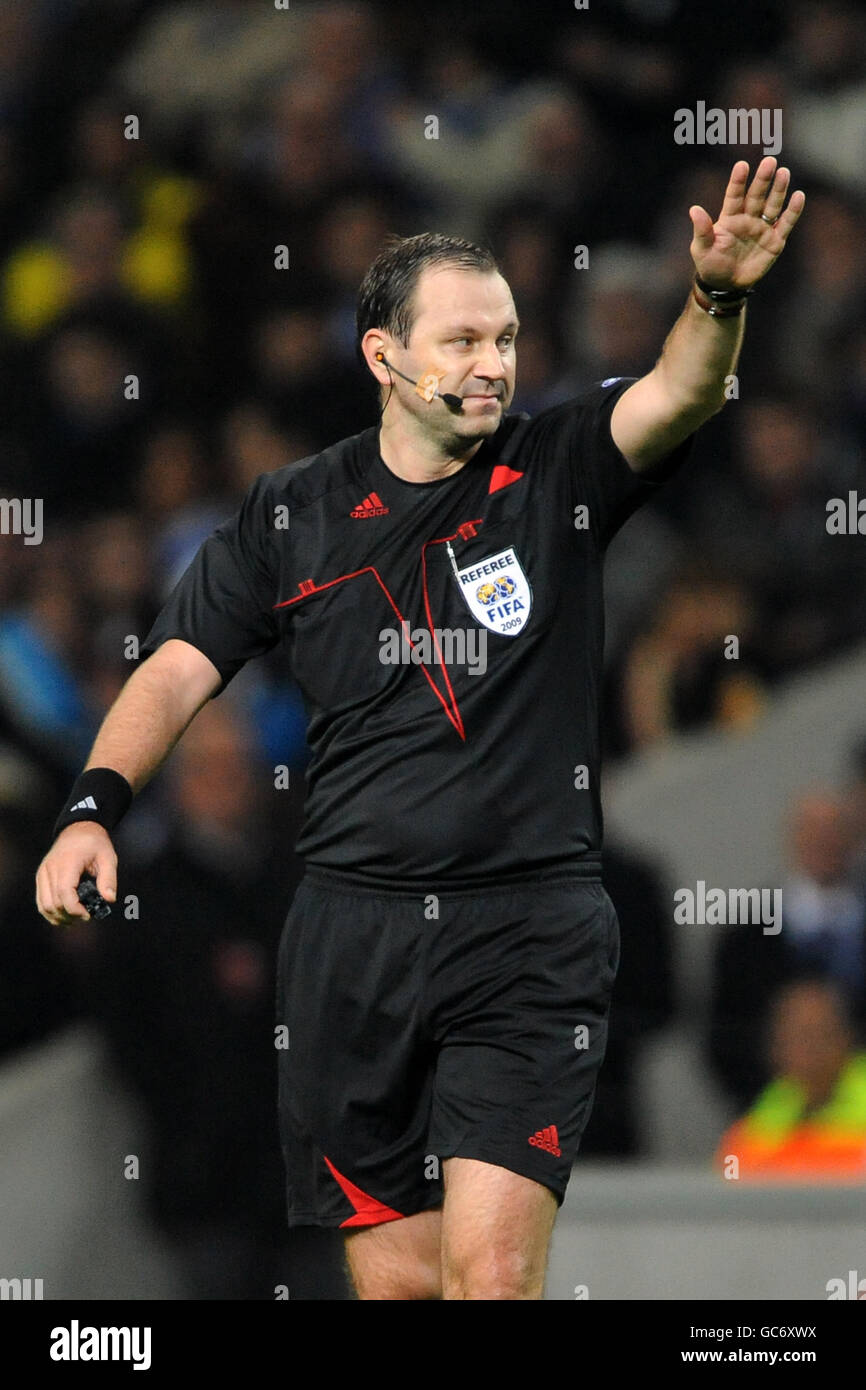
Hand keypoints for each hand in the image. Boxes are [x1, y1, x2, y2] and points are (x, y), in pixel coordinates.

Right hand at [35, 823, 117, 924]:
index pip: (65, 892)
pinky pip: (40, 901)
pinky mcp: (41, 876)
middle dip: (70, 915)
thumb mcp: (108, 857)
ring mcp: (43, 872)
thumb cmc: (94, 843)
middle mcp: (51, 868)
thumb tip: (109, 899)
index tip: (88, 915)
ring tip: (76, 919)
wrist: (77, 828)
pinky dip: (50, 912)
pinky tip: (64, 917)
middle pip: (54, 902)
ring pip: (45, 905)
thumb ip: (109, 879)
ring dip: (59, 917)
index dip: (75, 909)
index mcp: (68, 862)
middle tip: (86, 916)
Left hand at [689, 157, 804, 291]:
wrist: (726, 285)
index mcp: (730, 217)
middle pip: (756, 196)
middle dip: (763, 180)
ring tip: (784, 173)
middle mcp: (748, 218)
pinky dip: (793, 211)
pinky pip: (785, 223)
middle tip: (769, 162)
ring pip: (772, 205)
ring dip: (779, 190)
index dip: (738, 181)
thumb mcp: (701, 249)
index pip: (734, 195)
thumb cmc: (711, 264)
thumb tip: (693, 209)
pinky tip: (799, 196)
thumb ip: (701, 229)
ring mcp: (762, 228)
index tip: (742, 165)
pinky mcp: (775, 240)